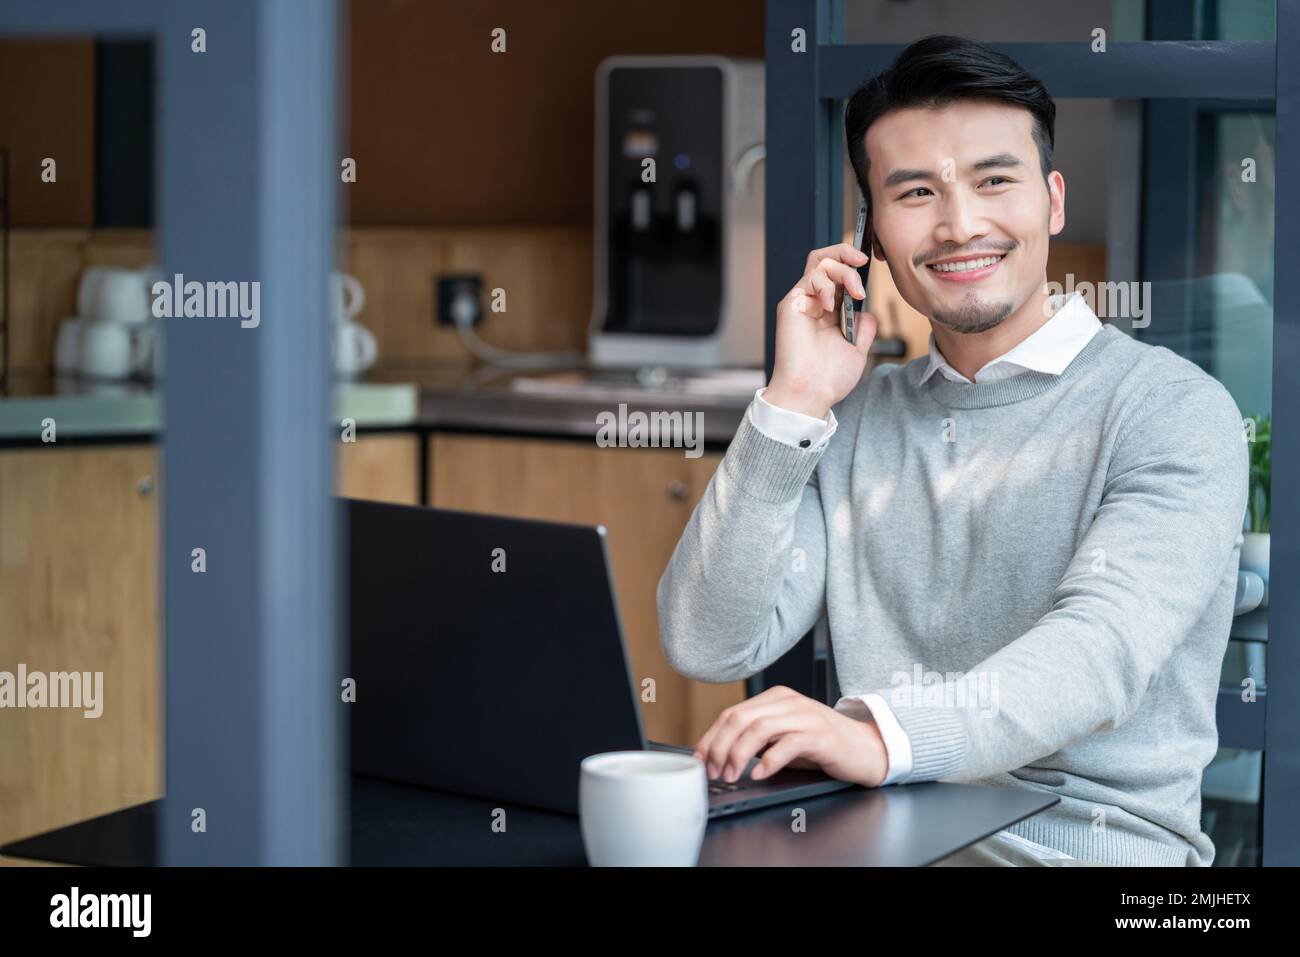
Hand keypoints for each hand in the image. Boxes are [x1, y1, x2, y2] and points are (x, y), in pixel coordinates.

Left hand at [691, 685, 888, 788]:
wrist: (866, 748)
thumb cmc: (822, 745)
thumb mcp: (784, 737)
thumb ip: (757, 739)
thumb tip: (720, 754)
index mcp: (775, 698)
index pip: (731, 713)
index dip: (710, 737)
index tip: (699, 759)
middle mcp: (787, 702)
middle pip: (739, 719)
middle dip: (719, 747)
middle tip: (713, 771)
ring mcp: (804, 716)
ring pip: (758, 729)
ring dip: (738, 755)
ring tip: (731, 775)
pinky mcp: (820, 735)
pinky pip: (787, 744)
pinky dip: (769, 762)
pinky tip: (759, 775)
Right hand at [765, 244, 878, 419]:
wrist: (810, 393)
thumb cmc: (828, 379)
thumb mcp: (857, 350)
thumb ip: (863, 329)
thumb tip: (867, 313)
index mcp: (828, 312)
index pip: (837, 274)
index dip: (851, 263)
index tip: (869, 263)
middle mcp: (814, 303)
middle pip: (825, 259)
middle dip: (846, 253)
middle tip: (863, 262)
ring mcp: (802, 302)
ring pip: (819, 263)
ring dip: (843, 272)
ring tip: (855, 293)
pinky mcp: (791, 304)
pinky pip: (809, 277)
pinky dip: (825, 285)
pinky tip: (831, 305)